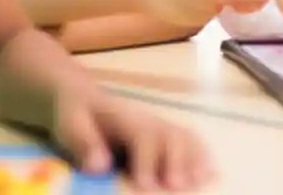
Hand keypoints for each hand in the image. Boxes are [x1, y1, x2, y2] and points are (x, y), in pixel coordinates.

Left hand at [52, 89, 212, 191]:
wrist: (82, 97)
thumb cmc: (76, 115)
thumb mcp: (70, 124)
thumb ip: (84, 143)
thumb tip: (100, 166)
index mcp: (126, 118)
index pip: (143, 137)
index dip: (148, 161)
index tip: (148, 186)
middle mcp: (149, 121)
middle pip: (171, 137)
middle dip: (177, 162)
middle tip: (178, 187)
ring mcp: (160, 125)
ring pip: (184, 138)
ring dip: (195, 160)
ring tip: (204, 180)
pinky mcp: (164, 134)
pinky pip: (189, 140)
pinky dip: (202, 155)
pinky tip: (211, 172)